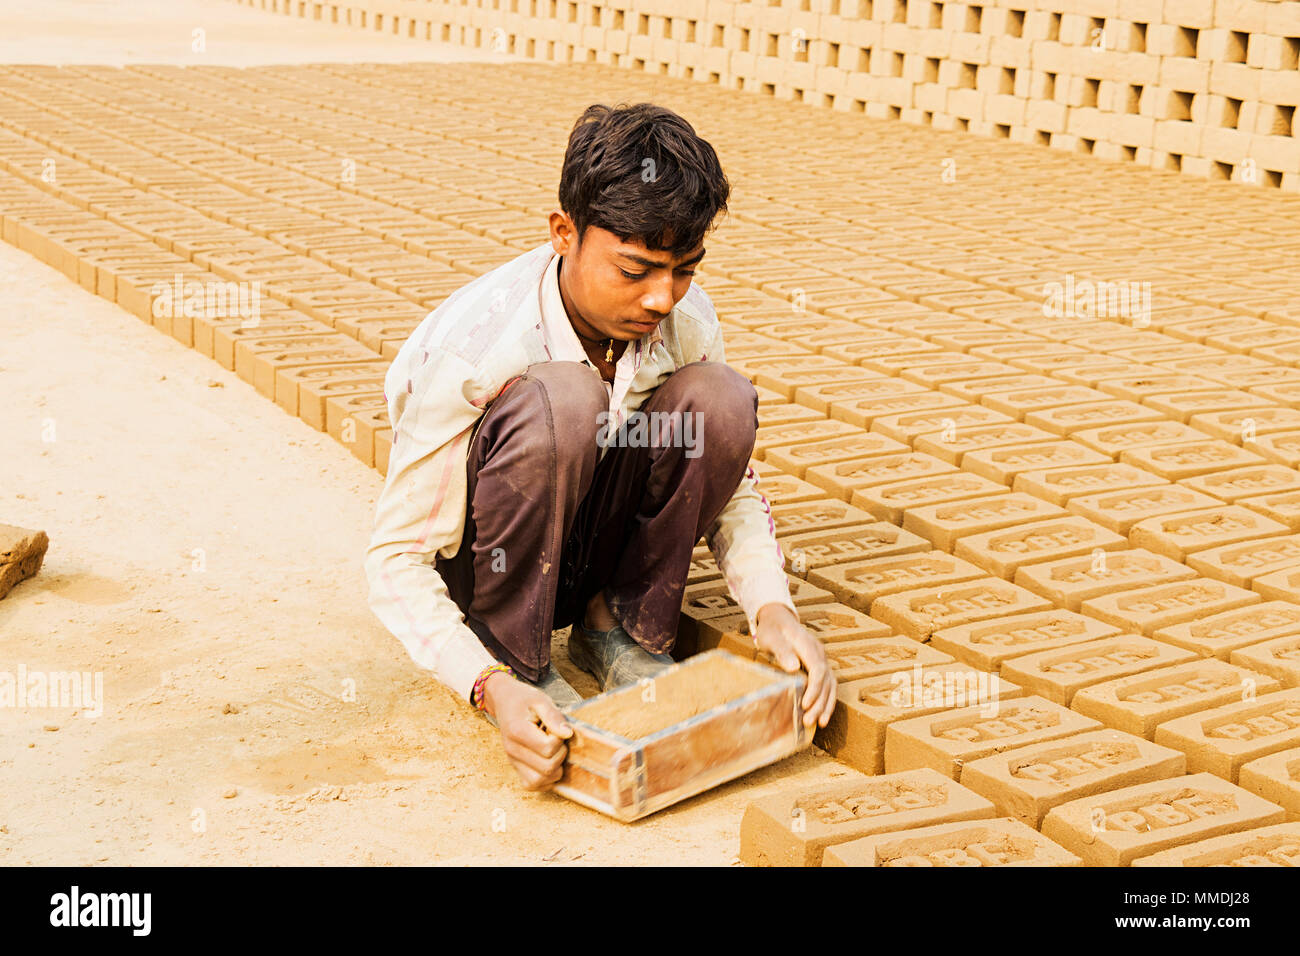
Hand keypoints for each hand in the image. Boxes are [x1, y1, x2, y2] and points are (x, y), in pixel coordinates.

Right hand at [482, 672, 573, 790]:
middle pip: (546, 768)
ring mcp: (512, 761)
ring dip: (554, 769)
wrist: (505, 701)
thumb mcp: (540, 700)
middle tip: (557, 739)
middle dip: (560, 755)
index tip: (557, 728)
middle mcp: (512, 750)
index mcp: (517, 731)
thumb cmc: (524, 700)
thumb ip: (554, 716)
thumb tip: (567, 734)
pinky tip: (549, 762)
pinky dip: (545, 779)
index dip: (559, 740)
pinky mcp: (515, 768)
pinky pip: (531, 785)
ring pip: (539, 781)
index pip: (548, 748)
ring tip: (553, 751)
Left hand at [753, 603, 835, 729]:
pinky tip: (821, 716)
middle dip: (819, 702)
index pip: (818, 669)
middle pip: (826, 680)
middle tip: (808, 721)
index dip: (814, 688)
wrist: (778, 620)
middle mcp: (819, 653)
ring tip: (819, 723)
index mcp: (808, 645)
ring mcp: (821, 660)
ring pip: (831, 685)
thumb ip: (782, 650)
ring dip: (825, 705)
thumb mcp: (771, 637)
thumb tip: (794, 667)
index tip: (805, 704)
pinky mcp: (819, 667)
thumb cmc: (772, 629)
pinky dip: (827, 701)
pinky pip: (828, 686)